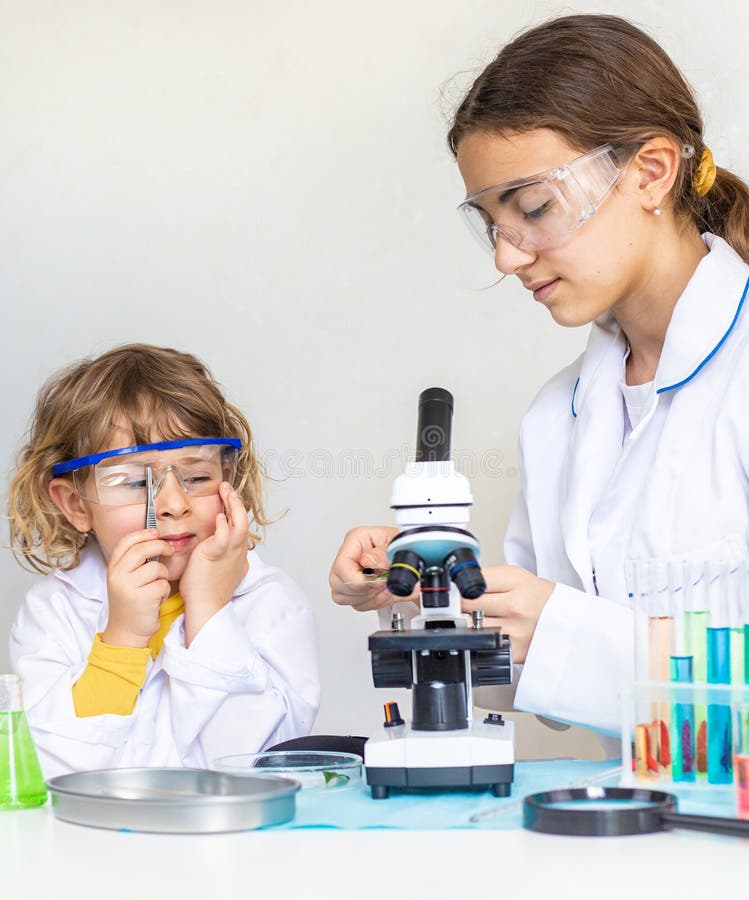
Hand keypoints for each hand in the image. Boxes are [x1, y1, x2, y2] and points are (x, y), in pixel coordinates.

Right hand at [103, 529, 174, 647]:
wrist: (126, 632)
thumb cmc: (130, 603)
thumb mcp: (124, 580)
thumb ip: (133, 562)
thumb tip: (154, 538)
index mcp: (113, 568)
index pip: (125, 542)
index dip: (143, 533)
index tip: (156, 532)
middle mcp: (118, 576)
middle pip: (143, 549)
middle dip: (161, 546)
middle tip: (170, 550)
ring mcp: (129, 587)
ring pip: (157, 568)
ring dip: (164, 576)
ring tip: (158, 587)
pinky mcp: (143, 598)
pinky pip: (163, 584)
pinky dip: (164, 591)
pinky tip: (157, 599)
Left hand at [179, 482, 249, 643]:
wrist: (206, 605)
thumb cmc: (209, 590)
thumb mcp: (223, 569)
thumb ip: (226, 557)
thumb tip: (224, 551)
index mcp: (238, 553)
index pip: (240, 526)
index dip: (236, 511)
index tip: (229, 500)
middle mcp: (238, 550)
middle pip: (243, 520)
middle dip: (236, 502)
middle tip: (228, 488)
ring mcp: (229, 552)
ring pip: (239, 523)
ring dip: (233, 506)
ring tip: (226, 492)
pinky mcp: (216, 555)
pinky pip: (223, 536)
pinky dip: (223, 525)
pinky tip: (219, 516)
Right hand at [329, 525, 416, 611]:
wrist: (414, 560)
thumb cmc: (403, 547)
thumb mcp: (398, 544)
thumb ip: (383, 553)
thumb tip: (370, 560)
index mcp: (356, 539)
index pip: (341, 566)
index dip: (359, 580)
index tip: (379, 582)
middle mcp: (349, 556)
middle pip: (338, 584)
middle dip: (366, 590)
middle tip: (385, 584)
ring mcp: (348, 574)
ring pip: (345, 597)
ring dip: (370, 597)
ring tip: (387, 588)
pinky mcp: (354, 589)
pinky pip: (356, 604)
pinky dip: (373, 602)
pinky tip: (384, 592)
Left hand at [461, 565, 554, 663]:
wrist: (571, 626)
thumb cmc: (543, 601)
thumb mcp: (518, 578)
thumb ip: (488, 579)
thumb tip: (455, 584)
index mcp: (516, 581)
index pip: (472, 580)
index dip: (457, 584)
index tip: (453, 588)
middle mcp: (516, 606)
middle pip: (466, 603)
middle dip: (456, 604)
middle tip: (455, 605)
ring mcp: (514, 631)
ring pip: (469, 626)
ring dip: (462, 623)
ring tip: (468, 620)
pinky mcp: (512, 652)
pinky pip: (481, 645)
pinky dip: (475, 640)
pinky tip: (480, 635)